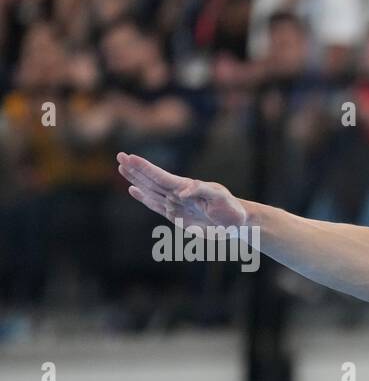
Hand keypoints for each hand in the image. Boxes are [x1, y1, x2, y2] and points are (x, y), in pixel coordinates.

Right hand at [117, 152, 247, 226]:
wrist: (236, 223)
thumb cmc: (231, 207)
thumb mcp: (220, 197)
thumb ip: (201, 191)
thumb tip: (181, 191)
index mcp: (187, 186)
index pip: (161, 176)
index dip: (145, 168)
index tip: (130, 158)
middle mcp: (178, 193)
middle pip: (152, 180)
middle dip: (135, 169)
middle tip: (119, 156)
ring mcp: (175, 204)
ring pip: (150, 190)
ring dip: (136, 179)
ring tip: (122, 168)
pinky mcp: (176, 217)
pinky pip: (156, 206)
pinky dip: (144, 198)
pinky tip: (133, 189)